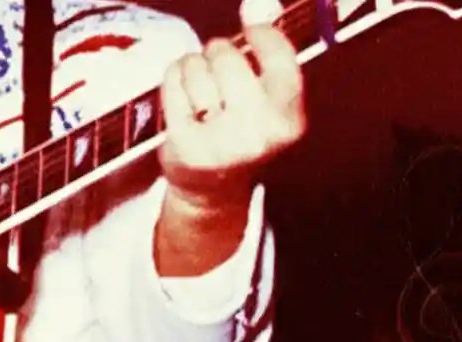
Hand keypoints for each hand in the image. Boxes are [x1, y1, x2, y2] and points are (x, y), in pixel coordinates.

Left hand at [158, 24, 306, 210]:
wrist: (212, 190)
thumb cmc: (243, 131)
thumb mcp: (268, 98)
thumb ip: (270, 50)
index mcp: (289, 119)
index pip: (276, 53)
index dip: (259, 32)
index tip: (250, 32)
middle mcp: (258, 132)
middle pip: (227, 56)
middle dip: (218, 52)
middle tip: (217, 69)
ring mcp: (219, 141)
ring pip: (196, 67)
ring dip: (192, 67)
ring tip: (199, 88)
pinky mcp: (184, 144)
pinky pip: (172, 84)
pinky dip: (173, 79)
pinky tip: (180, 94)